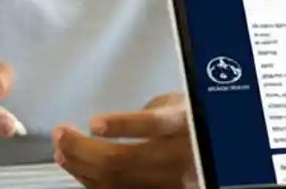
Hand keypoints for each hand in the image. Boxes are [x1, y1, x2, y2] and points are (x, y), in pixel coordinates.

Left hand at [54, 92, 197, 188]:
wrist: (223, 154)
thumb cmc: (196, 121)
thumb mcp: (181, 104)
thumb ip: (153, 111)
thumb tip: (113, 127)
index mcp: (185, 124)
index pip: (154, 125)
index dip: (123, 125)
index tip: (95, 122)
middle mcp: (177, 156)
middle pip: (124, 160)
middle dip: (83, 148)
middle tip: (61, 133)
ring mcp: (168, 182)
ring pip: (115, 182)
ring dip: (80, 166)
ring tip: (62, 150)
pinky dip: (91, 181)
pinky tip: (78, 168)